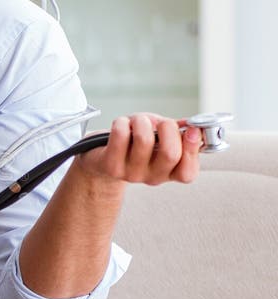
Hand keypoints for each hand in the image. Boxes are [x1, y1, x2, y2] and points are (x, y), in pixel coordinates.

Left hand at [75, 113, 202, 186]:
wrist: (102, 158)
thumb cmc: (135, 144)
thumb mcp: (161, 137)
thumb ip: (179, 132)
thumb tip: (196, 126)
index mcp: (170, 172)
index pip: (188, 172)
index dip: (192, 148)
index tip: (191, 129)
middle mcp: (153, 177)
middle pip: (170, 154)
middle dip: (168, 128)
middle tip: (161, 123)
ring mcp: (131, 174)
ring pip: (144, 140)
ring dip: (142, 121)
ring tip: (137, 121)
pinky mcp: (111, 166)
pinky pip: (120, 135)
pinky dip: (122, 122)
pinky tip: (122, 124)